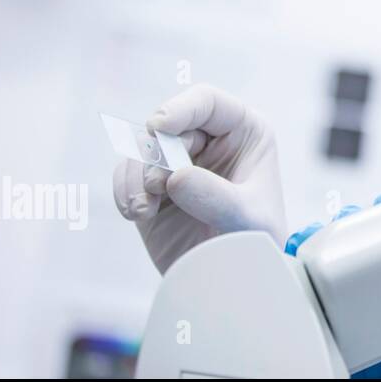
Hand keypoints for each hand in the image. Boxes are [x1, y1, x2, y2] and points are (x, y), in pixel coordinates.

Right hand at [112, 83, 286, 273]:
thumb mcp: (249, 221)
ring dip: (137, 176)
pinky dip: (124, 191)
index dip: (181, 107)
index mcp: (244, 132)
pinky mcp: (153, 188)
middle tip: (160, 187)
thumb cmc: (256, 242)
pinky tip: (136, 214)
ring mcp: (179, 163)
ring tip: (145, 209)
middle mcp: (210, 140)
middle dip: (159, 154)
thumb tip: (175, 178)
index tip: (160, 126)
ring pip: (142, 149)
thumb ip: (218, 198)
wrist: (235, 279)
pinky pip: (126, 175)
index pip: (208, 102)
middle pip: (169, 126)